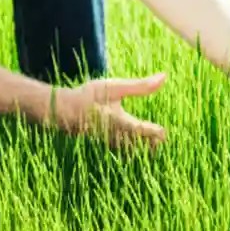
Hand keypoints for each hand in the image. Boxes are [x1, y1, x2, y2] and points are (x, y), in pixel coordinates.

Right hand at [49, 72, 168, 151]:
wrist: (65, 110)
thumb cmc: (91, 96)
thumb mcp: (115, 87)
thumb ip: (140, 86)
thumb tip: (163, 77)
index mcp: (124, 123)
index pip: (149, 133)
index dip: (159, 133)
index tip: (164, 131)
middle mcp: (120, 138)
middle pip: (145, 148)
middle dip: (154, 144)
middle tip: (160, 137)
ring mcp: (112, 144)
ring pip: (135, 153)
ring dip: (144, 148)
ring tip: (151, 142)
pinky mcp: (107, 146)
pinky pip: (125, 153)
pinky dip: (133, 150)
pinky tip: (134, 143)